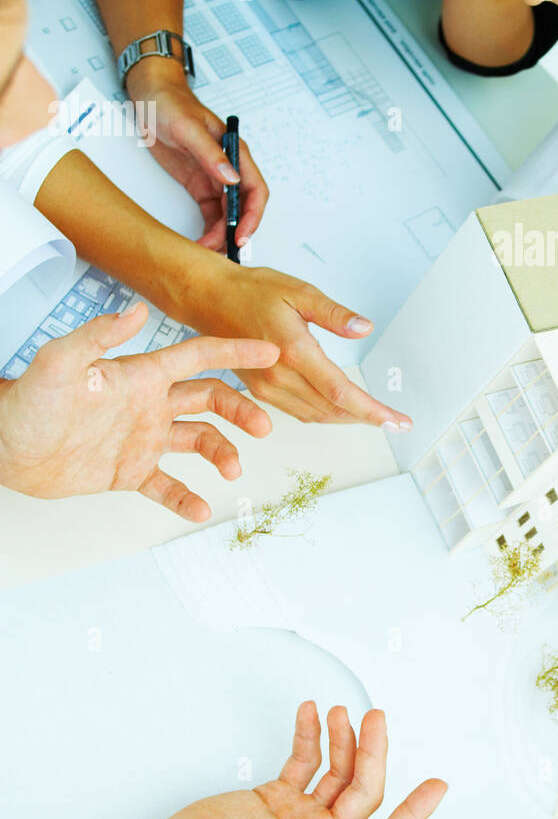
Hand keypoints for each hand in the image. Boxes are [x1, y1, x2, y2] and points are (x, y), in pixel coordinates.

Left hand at [0, 303, 277, 520]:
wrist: (2, 448)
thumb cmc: (27, 402)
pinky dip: (186, 498)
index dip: (236, 352)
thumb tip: (137, 311)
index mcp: (141, 375)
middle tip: (263, 426)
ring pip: (199, 440)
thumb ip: (98, 336)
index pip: (199, 357)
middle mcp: (149, 404)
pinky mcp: (129, 472)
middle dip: (241, 410)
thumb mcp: (60, 363)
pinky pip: (167, 485)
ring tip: (232, 470)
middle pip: (211, 399)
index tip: (270, 351)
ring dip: (222, 452)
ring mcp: (142, 438)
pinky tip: (202, 507)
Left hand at [125, 58, 269, 250]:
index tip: (240, 235)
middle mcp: (229, 168)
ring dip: (220, 234)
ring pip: (226, 215)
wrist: (150, 98)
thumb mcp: (188, 128)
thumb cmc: (171, 104)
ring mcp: (214, 178)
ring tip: (206, 252)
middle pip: (242, 208)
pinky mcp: (199, 184)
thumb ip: (210, 154)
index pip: (255, 190)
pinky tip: (201, 242)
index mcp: (235, 153)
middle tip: (219, 252)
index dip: (252, 216)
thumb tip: (231, 179)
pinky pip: (210, 213)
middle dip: (234, 232)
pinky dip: (208, 229)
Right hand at [150, 703, 445, 818]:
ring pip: (338, 772)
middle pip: (364, 791)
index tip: (438, 787)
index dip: (414, 815)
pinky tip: (311, 714)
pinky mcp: (275, 797)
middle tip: (377, 718)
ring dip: (344, 740)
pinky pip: (303, 761)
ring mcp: (298, 816)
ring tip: (342, 712)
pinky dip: (309, 736)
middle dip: (373, 753)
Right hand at [182, 257, 411, 425]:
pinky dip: (324, 414)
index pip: (340, 392)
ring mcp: (265, 387)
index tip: (395, 420)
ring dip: (347, 419)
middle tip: (395, 422)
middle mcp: (278, 375)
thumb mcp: (300, 292)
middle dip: (368, 419)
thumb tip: (364, 327)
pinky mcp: (259, 390)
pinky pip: (298, 411)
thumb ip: (335, 314)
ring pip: (316, 415)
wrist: (209, 298)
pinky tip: (340, 409)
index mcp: (293, 351)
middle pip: (332, 410)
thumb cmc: (251, 291)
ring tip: (374, 417)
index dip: (372, 411)